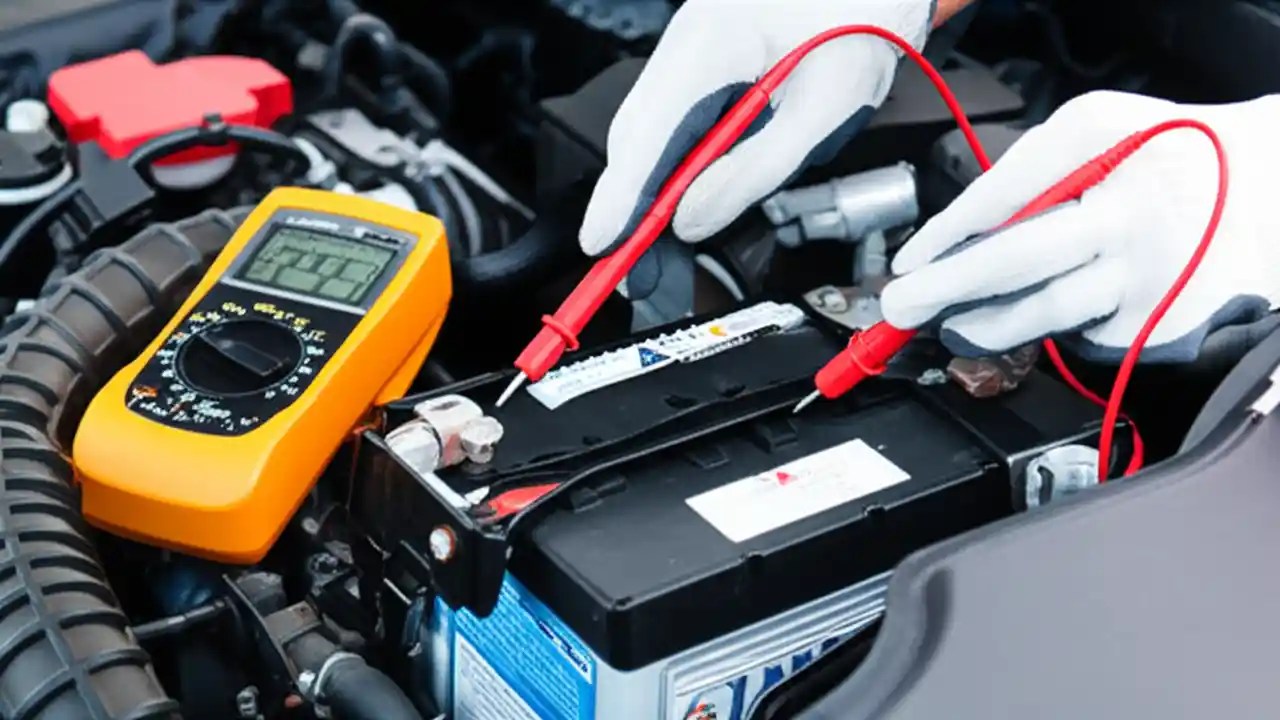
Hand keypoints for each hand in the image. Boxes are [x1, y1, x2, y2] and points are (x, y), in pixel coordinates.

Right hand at [578, 0, 937, 255]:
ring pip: (655, 129)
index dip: (620, 197)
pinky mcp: (708, 57)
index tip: (602, 242)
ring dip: (655, 187)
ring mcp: (694, 45)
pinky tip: (687, 193)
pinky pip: (678, 117)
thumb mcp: (819, 113)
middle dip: (632, 205)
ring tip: (656, 243)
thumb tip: (692, 221)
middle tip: (633, 265)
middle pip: (640, 136)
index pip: (647, 136)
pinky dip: (678, 162)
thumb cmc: (865, 22)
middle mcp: (690, 40)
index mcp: (712, 45)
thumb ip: (752, 174)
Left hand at [881, 91, 1279, 362]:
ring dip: (985, 325)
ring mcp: (1151, 272)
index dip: (946, 232)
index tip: (910, 259)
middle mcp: (1129, 210)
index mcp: (1105, 144)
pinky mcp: (1166, 320)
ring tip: (951, 324)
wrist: (1271, 185)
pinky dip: (1055, 330)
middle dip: (944, 287)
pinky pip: (1089, 333)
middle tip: (901, 305)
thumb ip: (1033, 175)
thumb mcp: (1098, 131)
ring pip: (1046, 312)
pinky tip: (1039, 321)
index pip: (1003, 193)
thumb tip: (963, 236)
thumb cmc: (1169, 154)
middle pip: (1016, 260)